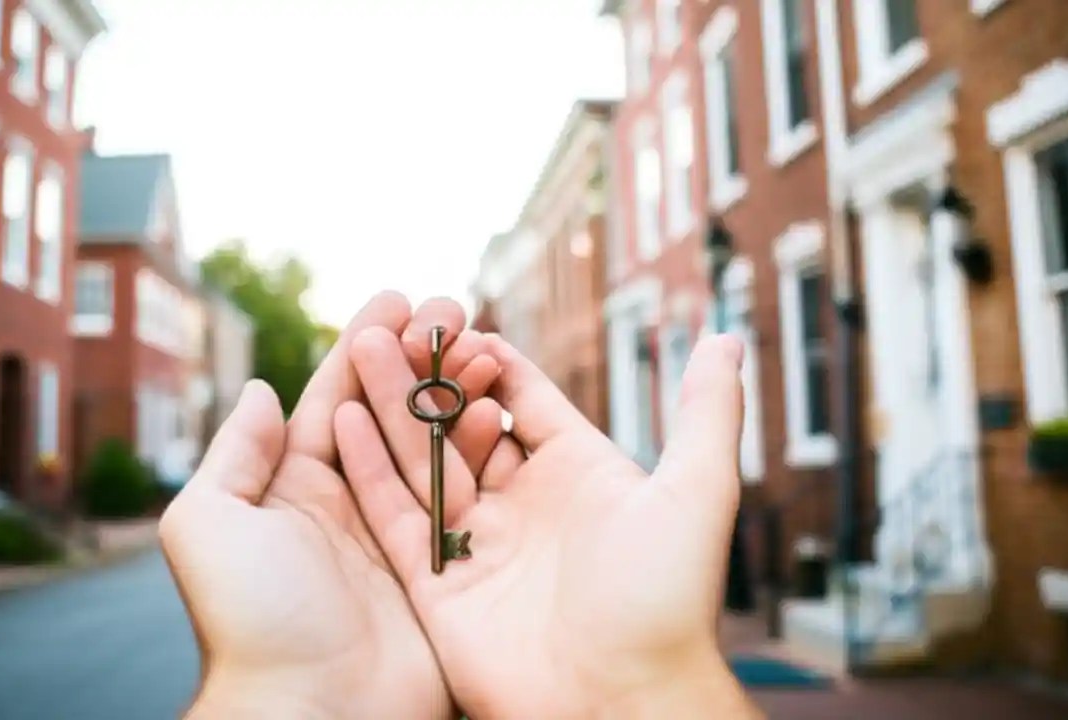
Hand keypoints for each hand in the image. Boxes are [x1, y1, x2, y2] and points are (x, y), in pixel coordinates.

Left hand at [159, 293, 498, 718]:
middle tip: (457, 306)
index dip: (364, 345)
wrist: (312, 714)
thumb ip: (232, 454)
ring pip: (434, 444)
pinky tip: (504, 408)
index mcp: (294, 490)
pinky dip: (484, 449)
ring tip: (489, 346)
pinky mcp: (444, 565)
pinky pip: (467, 494)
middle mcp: (349, 506)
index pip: (333, 397)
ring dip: (459, 390)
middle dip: (423, 355)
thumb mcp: (209, 526)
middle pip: (390, 411)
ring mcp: (400, 534)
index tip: (399, 297)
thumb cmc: (251, 623)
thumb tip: (257, 389)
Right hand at [335, 330, 762, 718]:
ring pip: (423, 461)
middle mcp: (524, 502)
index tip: (456, 322)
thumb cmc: (667, 604)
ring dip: (390, 408)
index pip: (524, 398)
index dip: (490, 359)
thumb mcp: (696, 493)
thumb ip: (706, 411)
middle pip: (464, 423)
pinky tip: (340, 419)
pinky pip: (395, 517)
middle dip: (428, 376)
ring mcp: (478, 541)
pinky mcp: (437, 584)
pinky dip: (368, 470)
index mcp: (577, 472)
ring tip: (359, 350)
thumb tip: (726, 337)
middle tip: (392, 328)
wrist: (622, 705)